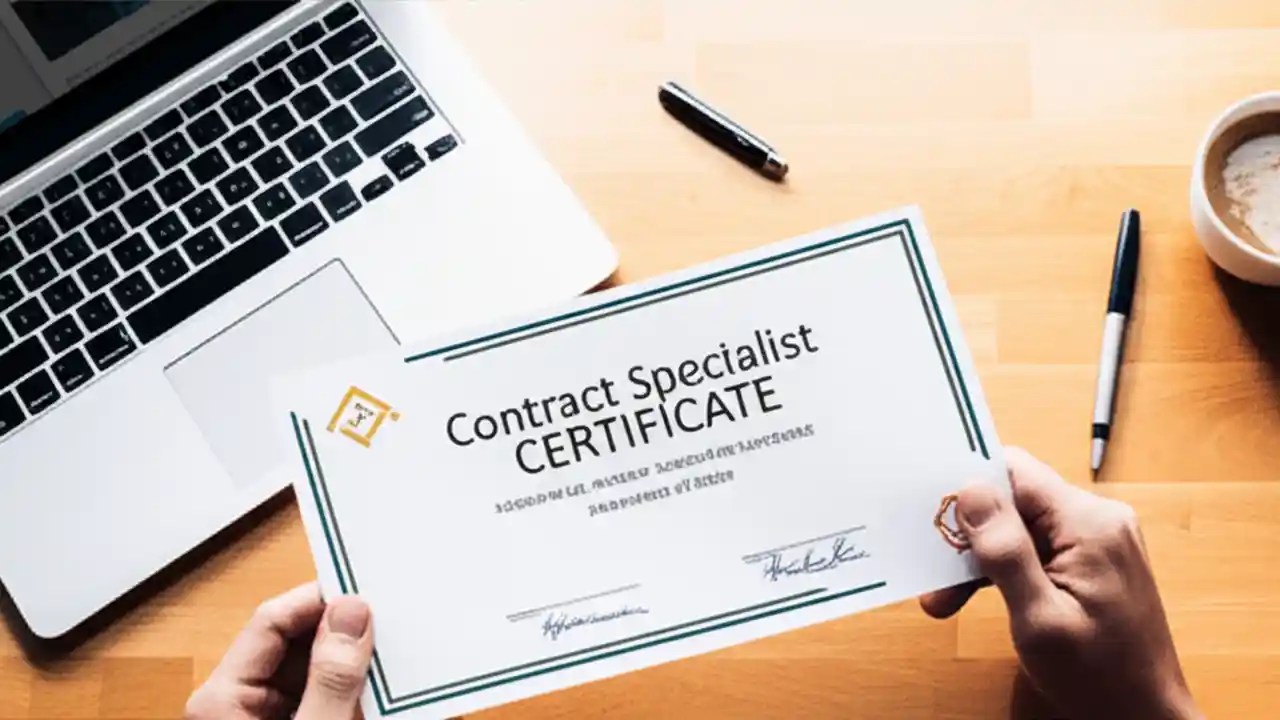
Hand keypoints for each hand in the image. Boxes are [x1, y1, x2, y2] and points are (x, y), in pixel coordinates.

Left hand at [186, 582, 373, 719]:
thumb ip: (330, 680)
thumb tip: (350, 615)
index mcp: (222, 696)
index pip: (271, 620)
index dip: (319, 601)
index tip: (365, 593)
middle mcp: (234, 698)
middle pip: (293, 639)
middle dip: (338, 630)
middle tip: (386, 621)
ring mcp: (258, 714)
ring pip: (309, 664)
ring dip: (345, 659)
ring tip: (384, 655)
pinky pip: (316, 690)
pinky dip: (344, 685)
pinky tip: (372, 683)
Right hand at [920, 448, 1200, 719]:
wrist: (1145, 718)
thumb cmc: (1099, 678)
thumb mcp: (1039, 619)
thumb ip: (1005, 552)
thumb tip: (972, 491)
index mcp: (1090, 524)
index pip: (1016, 471)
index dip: (969, 485)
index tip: (932, 516)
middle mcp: (1099, 520)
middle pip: (1014, 500)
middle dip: (970, 535)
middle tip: (934, 578)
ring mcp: (1099, 539)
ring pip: (1020, 524)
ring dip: (982, 557)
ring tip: (948, 598)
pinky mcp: (1093, 559)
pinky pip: (1037, 545)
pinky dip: (1005, 567)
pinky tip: (978, 596)